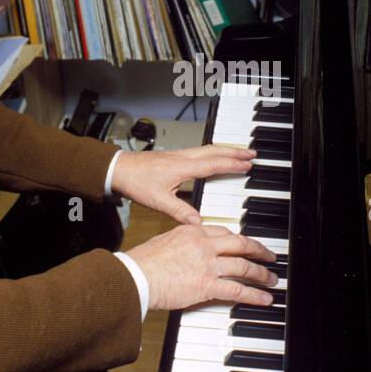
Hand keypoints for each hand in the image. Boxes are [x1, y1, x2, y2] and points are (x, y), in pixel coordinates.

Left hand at [110, 145, 254, 224]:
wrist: (118, 169)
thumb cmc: (136, 182)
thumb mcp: (158, 202)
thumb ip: (180, 212)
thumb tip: (198, 223)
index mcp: (183, 167)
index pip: (214, 164)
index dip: (232, 164)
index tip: (247, 165)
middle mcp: (183, 157)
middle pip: (215, 151)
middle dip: (235, 151)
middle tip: (252, 153)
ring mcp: (179, 154)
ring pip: (208, 148)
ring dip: (226, 149)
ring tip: (240, 151)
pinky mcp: (174, 156)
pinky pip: (201, 150)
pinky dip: (214, 151)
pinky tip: (215, 156)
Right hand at [125, 224, 276, 311]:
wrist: (136, 276)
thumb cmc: (142, 263)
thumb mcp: (163, 242)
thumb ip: (180, 244)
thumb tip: (185, 252)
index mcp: (192, 232)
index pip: (224, 232)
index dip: (238, 239)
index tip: (245, 245)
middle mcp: (204, 245)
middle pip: (241, 244)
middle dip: (259, 251)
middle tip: (270, 256)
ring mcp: (208, 265)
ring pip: (244, 266)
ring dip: (261, 274)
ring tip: (272, 279)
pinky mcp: (208, 285)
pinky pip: (237, 289)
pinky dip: (254, 295)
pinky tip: (265, 298)